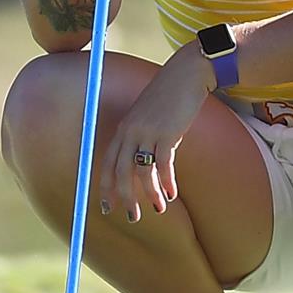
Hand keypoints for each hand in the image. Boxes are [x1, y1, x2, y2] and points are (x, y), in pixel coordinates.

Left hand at [96, 50, 214, 222]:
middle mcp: (130, 131)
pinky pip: (164, 164)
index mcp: (123, 129)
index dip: (106, 187)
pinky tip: (171, 194)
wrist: (186, 75)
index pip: (108, 163)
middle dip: (125, 198)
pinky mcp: (167, 133)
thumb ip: (141, 138)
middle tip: (131, 217)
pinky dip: (167, 182)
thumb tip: (142, 165)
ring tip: (158, 210)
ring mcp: (147, 132)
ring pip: (142, 172)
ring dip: (150, 194)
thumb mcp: (148, 118)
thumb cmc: (169, 98)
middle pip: (121, 172)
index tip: (107, 206)